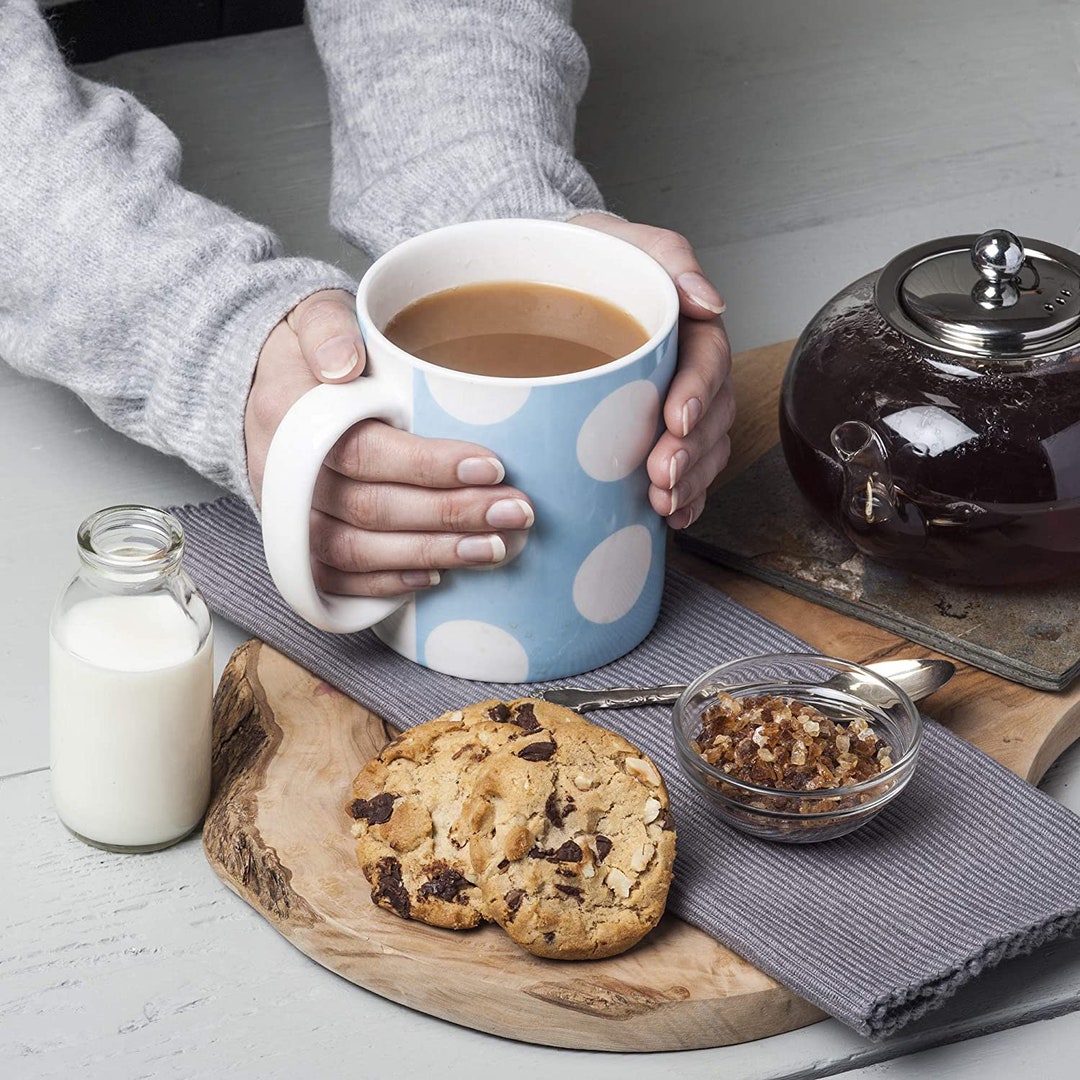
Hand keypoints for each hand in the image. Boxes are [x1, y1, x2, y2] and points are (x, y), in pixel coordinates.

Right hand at [244, 290, 532, 597]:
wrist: (261, 388)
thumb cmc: (304, 353)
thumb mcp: (312, 316)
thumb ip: (328, 330)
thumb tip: (344, 363)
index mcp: (288, 418)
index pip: (365, 452)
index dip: (429, 465)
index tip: (491, 466)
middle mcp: (284, 477)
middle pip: (373, 509)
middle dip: (452, 515)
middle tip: (516, 511)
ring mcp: (287, 519)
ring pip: (360, 552)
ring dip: (433, 554)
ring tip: (496, 547)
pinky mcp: (296, 547)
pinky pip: (338, 580)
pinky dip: (388, 584)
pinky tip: (438, 576)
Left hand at [569, 214, 733, 528]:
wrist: (550, 279)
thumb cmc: (589, 258)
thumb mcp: (622, 240)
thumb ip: (669, 258)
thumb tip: (708, 300)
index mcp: (687, 326)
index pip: (708, 359)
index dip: (699, 393)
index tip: (677, 418)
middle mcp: (686, 369)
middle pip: (711, 416)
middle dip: (692, 452)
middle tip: (664, 475)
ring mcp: (671, 405)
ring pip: (703, 449)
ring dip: (690, 481)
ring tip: (665, 502)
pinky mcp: (649, 434)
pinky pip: (682, 470)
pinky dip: (684, 497)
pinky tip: (672, 515)